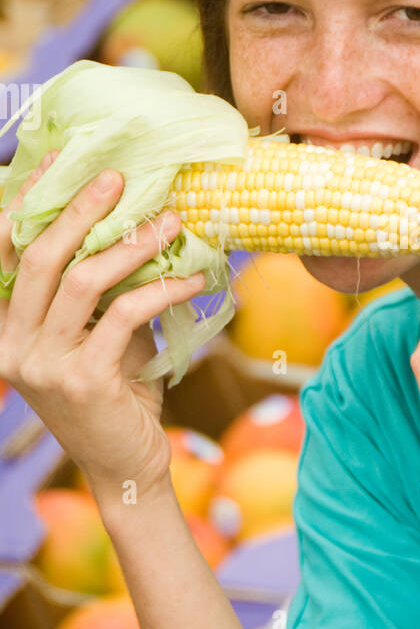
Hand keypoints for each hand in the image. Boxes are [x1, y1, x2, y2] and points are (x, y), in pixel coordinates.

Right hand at [0, 151, 205, 503]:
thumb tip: (135, 221)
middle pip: (40, 256)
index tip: (58, 160)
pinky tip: (192, 279)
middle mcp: (12, 346)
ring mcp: (42, 366)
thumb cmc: (117, 395)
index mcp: (6, 329)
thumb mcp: (100, 336)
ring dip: (132, 244)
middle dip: (81, 209)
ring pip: (82, 280)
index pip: (5, 251)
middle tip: (121, 179)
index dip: (28, 201)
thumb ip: (101, 291)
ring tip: (171, 222)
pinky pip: (126, 314)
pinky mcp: (83, 381)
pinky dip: (163, 289)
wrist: (127, 468)